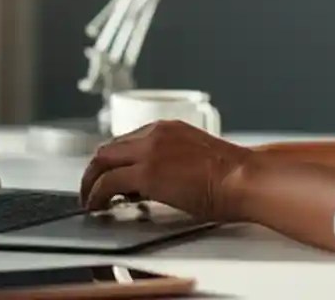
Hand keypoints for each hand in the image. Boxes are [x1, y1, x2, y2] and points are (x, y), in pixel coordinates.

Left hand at [79, 120, 254, 220]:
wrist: (245, 177)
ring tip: (90, 200)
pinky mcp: (146, 173)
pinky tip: (97, 206)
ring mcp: (149, 151)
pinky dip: (96, 194)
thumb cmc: (234, 176)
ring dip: (91, 181)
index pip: (128, 140)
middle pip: (110, 148)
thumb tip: (160, 185)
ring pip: (102, 161)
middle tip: (91, 188)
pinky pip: (108, 182)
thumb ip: (175, 164)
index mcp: (169, 129)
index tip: (111, 176)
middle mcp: (155, 133)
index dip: (115, 160)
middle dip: (96, 169)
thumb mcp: (199, 160)